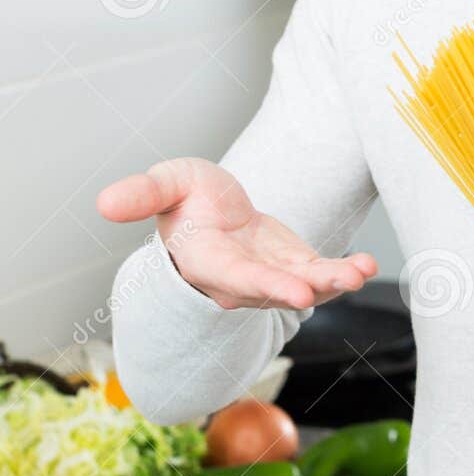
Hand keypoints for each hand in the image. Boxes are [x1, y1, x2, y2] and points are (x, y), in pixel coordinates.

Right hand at [96, 156, 377, 311]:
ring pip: (306, 287)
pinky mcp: (297, 268)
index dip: (267, 284)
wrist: (211, 213)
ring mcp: (273, 278)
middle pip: (277, 289)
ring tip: (361, 270)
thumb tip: (102, 203)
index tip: (296, 290)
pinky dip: (345, 271)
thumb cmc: (187, 203)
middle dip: (308, 288)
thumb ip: (142, 194)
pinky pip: (322, 275)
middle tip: (340, 281)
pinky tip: (368, 263)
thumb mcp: (166, 185)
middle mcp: (243, 280)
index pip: (238, 278)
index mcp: (209, 262)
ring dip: (335, 281)